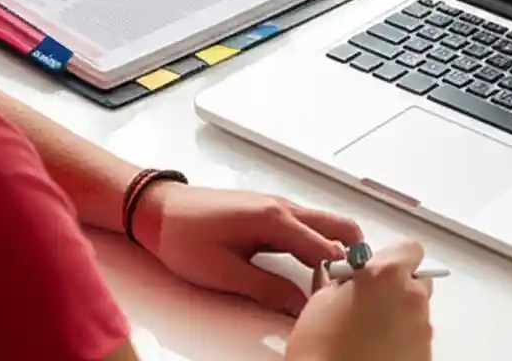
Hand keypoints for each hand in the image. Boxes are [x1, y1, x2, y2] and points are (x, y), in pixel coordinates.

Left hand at [134, 185, 361, 315]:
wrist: (159, 210)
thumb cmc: (183, 236)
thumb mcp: (224, 272)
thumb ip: (266, 289)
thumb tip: (298, 306)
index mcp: (274, 219)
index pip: (326, 248)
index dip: (337, 276)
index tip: (340, 297)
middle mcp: (283, 207)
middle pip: (339, 227)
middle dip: (352, 254)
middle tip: (348, 285)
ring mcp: (279, 206)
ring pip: (326, 224)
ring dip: (337, 249)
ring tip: (331, 282)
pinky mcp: (271, 211)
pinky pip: (309, 225)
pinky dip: (321, 243)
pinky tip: (313, 266)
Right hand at [286, 241, 433, 360]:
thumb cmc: (322, 353)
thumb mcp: (319, 303)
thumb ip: (339, 281)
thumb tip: (341, 278)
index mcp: (387, 275)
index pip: (408, 248)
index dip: (392, 257)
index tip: (377, 267)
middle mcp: (411, 299)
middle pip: (415, 281)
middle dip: (395, 287)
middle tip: (368, 301)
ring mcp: (422, 329)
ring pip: (415, 311)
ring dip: (397, 316)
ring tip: (367, 333)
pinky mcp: (424, 355)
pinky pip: (415, 338)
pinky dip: (401, 341)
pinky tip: (374, 350)